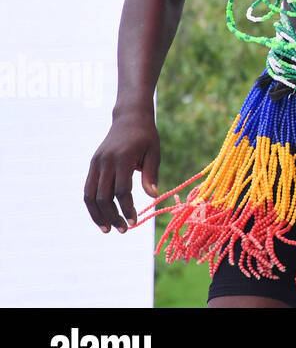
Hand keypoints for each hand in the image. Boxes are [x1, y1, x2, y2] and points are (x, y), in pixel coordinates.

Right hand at [85, 111, 160, 233]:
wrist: (129, 117)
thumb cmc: (146, 136)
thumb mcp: (154, 152)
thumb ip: (151, 174)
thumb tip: (153, 197)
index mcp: (123, 158)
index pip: (122, 190)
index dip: (127, 208)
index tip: (135, 221)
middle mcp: (105, 161)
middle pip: (104, 197)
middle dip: (113, 216)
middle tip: (124, 230)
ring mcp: (96, 163)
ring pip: (91, 196)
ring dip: (98, 215)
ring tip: (108, 229)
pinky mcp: (92, 164)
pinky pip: (88, 189)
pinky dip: (92, 205)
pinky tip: (100, 217)